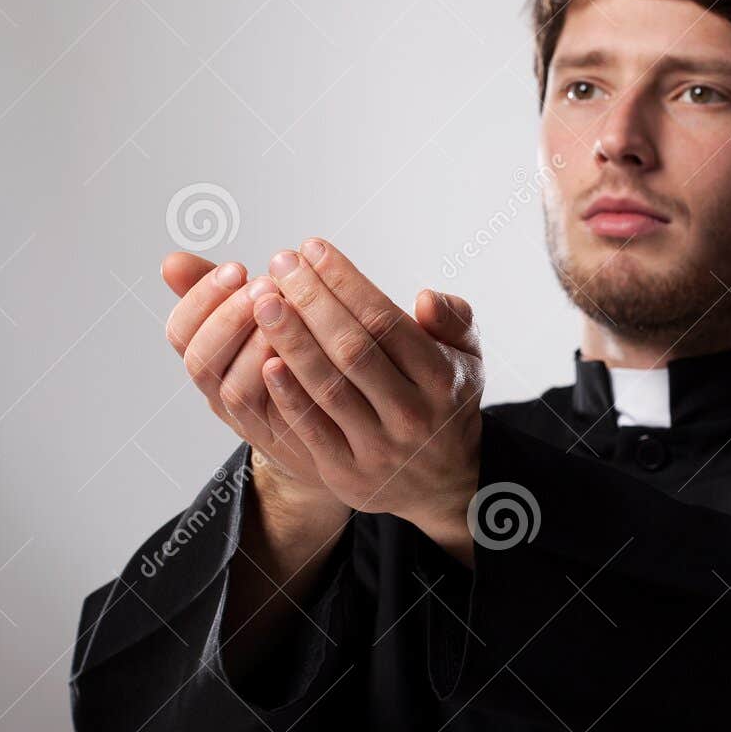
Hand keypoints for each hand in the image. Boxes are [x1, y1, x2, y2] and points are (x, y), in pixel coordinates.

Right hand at [162, 252, 333, 502]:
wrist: (329, 434)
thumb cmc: (285, 365)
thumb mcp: (247, 324)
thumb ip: (218, 294)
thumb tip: (172, 261)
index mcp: (208, 360)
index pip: (182, 331)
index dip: (203, 298)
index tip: (237, 268)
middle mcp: (219, 393)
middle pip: (202, 360)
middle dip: (231, 317)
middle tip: (265, 286)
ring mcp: (250, 421)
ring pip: (235, 390)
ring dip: (256, 348)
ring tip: (286, 312)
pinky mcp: (286, 440)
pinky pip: (275, 420)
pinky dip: (282, 387)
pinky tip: (296, 357)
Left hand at [247, 238, 484, 554]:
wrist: (444, 483)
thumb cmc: (444, 401)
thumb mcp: (467, 358)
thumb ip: (453, 321)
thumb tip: (425, 298)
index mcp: (441, 380)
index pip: (385, 321)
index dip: (345, 281)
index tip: (312, 249)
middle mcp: (412, 415)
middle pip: (353, 350)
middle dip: (311, 301)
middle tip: (280, 264)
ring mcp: (379, 448)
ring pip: (328, 388)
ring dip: (291, 341)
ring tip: (263, 300)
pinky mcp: (347, 473)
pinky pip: (312, 431)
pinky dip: (288, 396)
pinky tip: (265, 360)